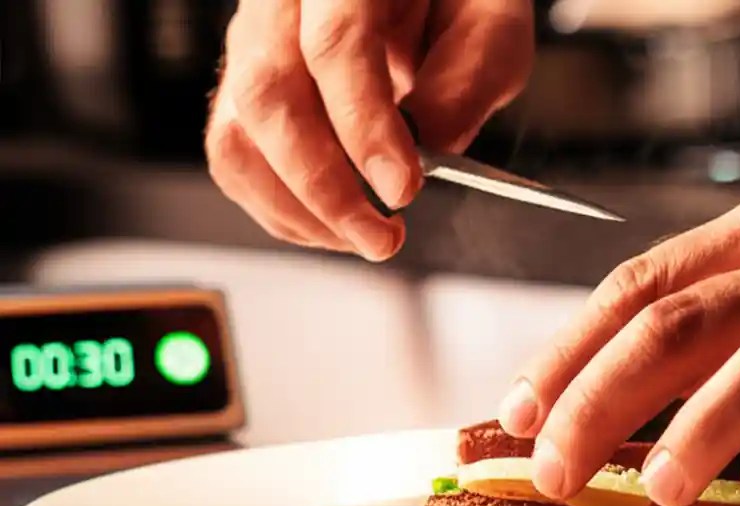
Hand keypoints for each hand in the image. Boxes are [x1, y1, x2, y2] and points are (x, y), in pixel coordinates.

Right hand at [205, 0, 533, 260]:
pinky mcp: (244, 84)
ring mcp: (252, 41)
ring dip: (297, 208)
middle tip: (382, 236)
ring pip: (238, 132)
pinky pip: (236, 154)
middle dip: (326, 187)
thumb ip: (468, 78)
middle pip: (270, 95)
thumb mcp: (491, 21)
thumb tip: (430, 146)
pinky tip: (333, 225)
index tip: (402, 188)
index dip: (364, 127)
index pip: (335, 47)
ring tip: (363, 238)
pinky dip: (279, 206)